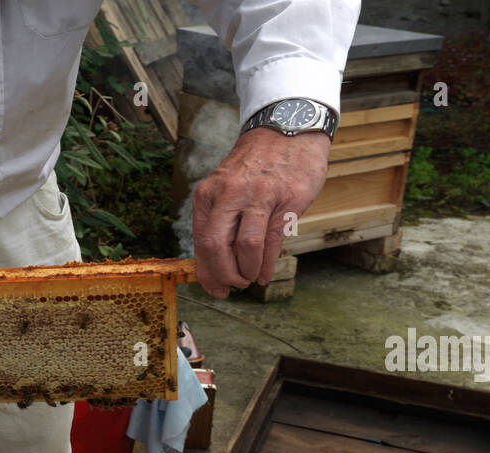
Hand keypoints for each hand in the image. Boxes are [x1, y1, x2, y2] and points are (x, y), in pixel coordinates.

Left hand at [192, 127, 329, 297]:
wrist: (288, 127)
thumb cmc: (256, 166)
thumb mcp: (226, 186)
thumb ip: (218, 220)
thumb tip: (213, 266)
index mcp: (209, 194)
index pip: (200, 243)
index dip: (207, 274)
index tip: (216, 289)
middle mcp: (229, 194)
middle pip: (215, 248)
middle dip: (224, 275)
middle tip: (234, 285)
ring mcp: (259, 196)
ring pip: (244, 248)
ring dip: (247, 271)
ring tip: (251, 277)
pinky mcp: (286, 200)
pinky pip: (272, 242)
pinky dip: (266, 265)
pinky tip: (265, 274)